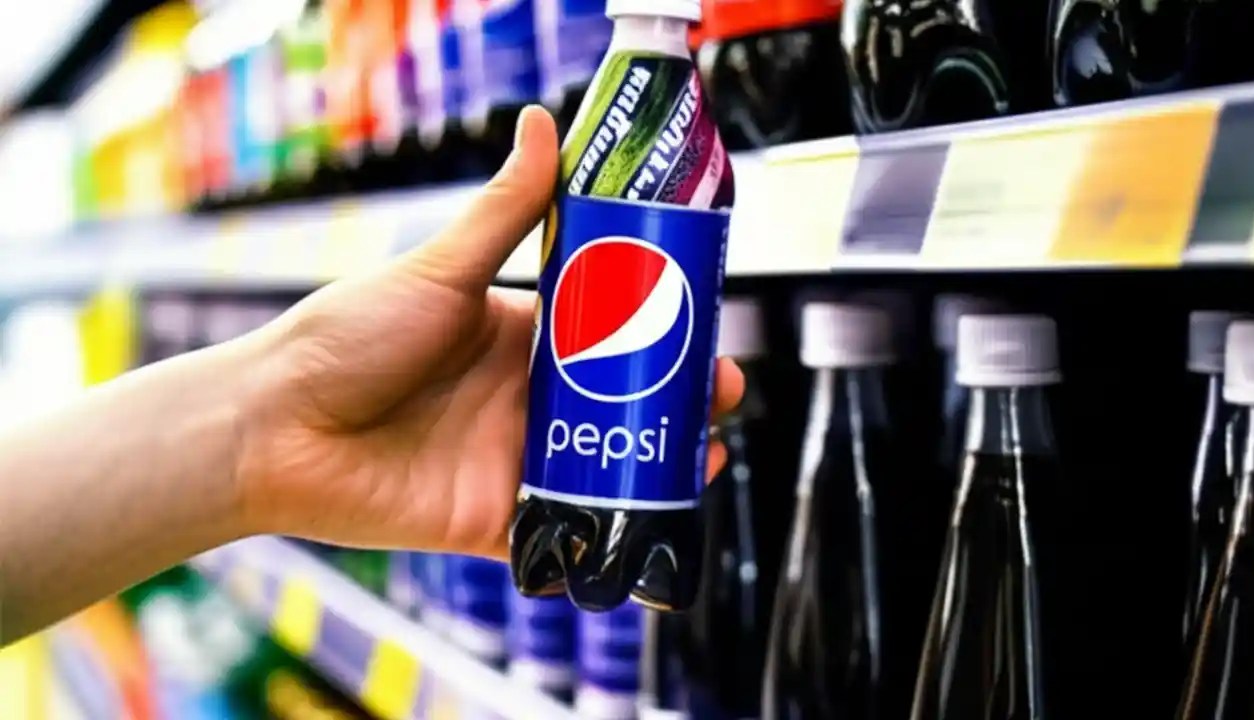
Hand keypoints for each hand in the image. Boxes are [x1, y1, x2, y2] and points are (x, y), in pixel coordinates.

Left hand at [234, 106, 743, 558]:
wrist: (273, 424)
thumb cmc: (348, 335)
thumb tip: (543, 126)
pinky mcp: (493, 518)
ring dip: (660, 464)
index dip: (658, 330)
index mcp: (515, 337)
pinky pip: (563, 531)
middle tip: (724, 391)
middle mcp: (521, 399)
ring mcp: (511, 460)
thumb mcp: (440, 270)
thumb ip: (503, 211)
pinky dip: (608, 531)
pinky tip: (654, 517)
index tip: (705, 320)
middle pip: (618, 402)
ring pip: (605, 468)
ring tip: (708, 451)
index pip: (605, 332)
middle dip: (676, 399)